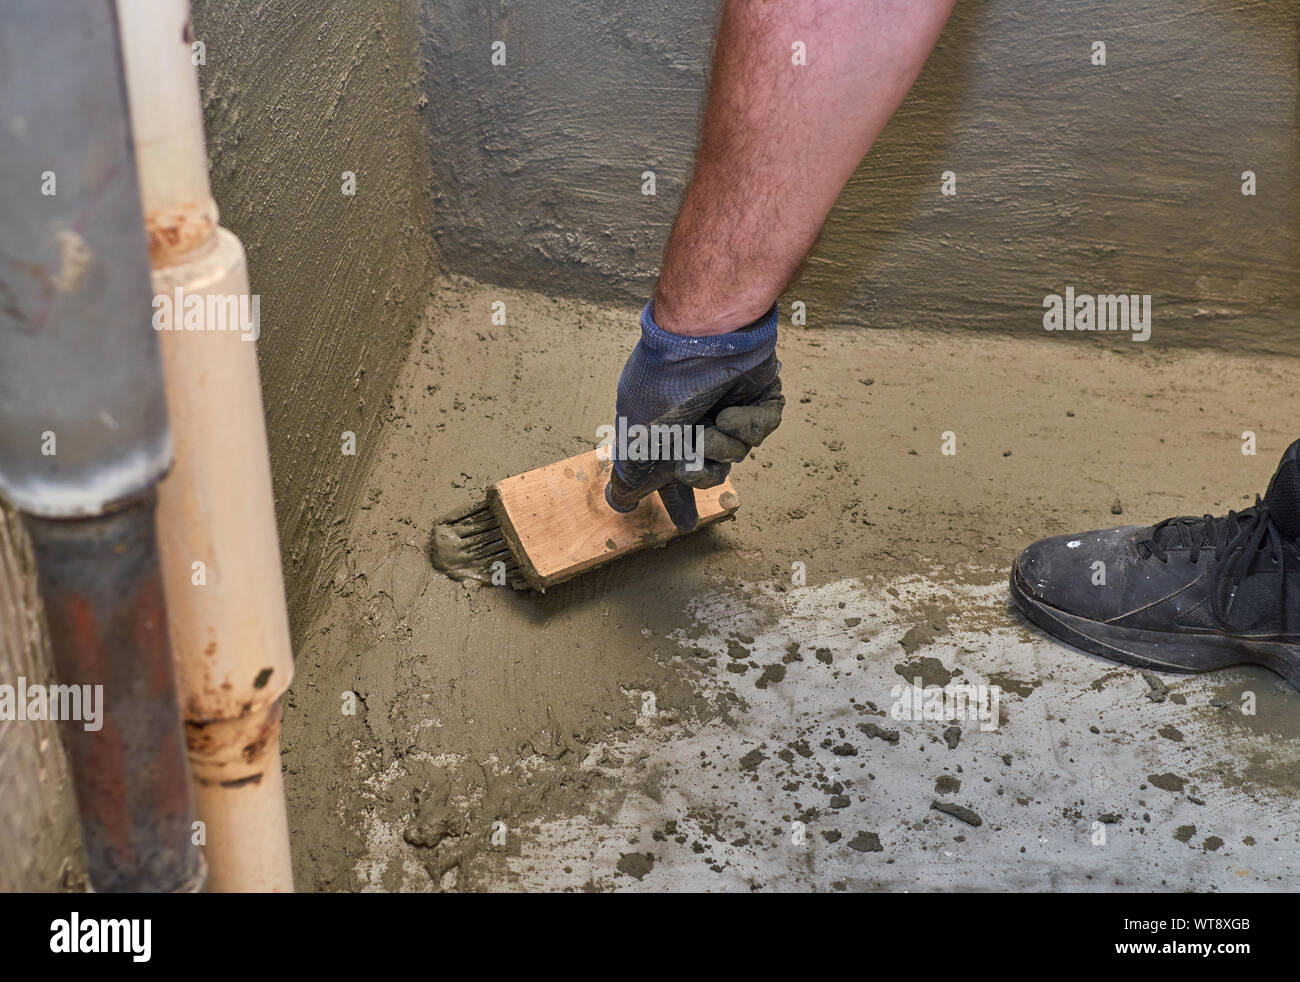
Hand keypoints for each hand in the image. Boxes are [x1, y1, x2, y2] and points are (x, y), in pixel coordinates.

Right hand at [604, 303, 783, 529]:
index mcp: (664, 433)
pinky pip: (763, 428)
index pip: (672, 477)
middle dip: (703, 471)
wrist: (704, 340)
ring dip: (723, 445)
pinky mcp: (759, 396)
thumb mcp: (637, 441)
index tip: (687, 525)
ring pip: (738, 453)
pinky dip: (747, 424)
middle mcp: (696, 422)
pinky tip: (731, 410)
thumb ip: (632, 478)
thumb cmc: (664, 389)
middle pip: (711, 471)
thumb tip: (619, 503)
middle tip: (692, 456)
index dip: (678, 501)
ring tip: (711, 425)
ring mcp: (728, 409)